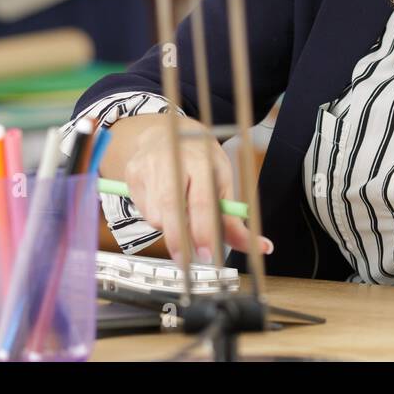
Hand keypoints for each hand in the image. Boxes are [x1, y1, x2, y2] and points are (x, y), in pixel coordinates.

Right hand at [125, 121, 272, 265]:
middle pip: (172, 209)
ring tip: (179, 214)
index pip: (202, 201)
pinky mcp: (131, 173)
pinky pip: (143, 210)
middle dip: (179, 241)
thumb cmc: (201, 160)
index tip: (207, 255)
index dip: (204, 231)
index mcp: (202, 161)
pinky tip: (163, 203)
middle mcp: (173, 159)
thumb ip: (234, 219)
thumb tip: (261, 247)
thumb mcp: (223, 181)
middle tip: (187, 262)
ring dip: (169, 227)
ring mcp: (148, 165)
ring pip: (156, 215)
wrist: (169, 131)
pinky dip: (156, 216)